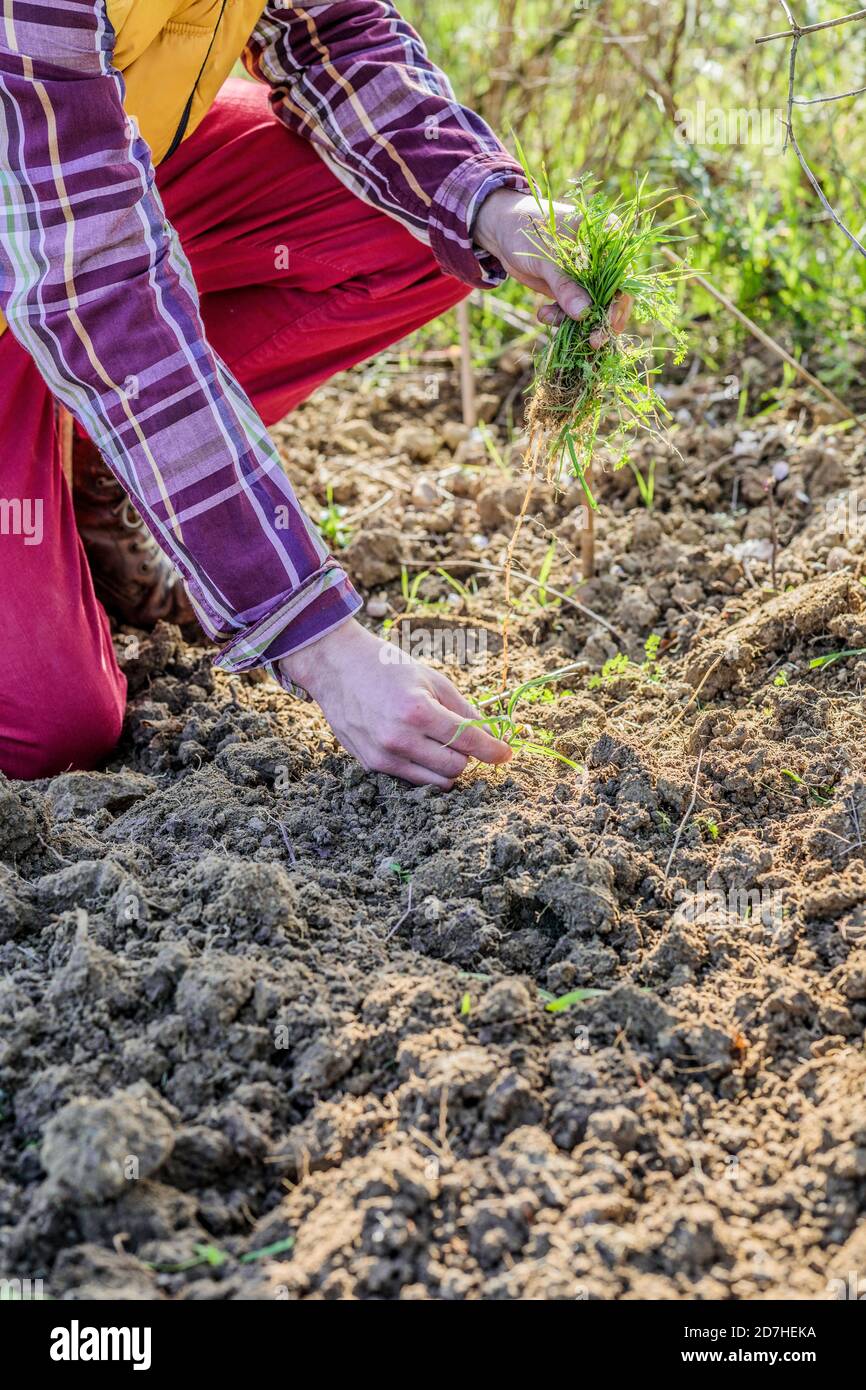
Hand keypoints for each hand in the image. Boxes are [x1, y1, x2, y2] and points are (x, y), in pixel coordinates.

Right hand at [279, 619, 512, 788]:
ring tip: (439, 744)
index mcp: (418, 711)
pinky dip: (423, 769)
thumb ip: (463, 709)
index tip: (505, 754)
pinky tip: (416, 746)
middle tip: (461, 738)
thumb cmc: (388, 667)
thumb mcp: (433, 680)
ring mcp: (383, 756)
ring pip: (436, 782)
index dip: (493, 750)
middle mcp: (399, 738)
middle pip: (456, 767)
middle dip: (466, 756)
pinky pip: (412, 779)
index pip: (468, 741)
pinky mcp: (371, 765)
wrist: (336, 667)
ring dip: (446, 767)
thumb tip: (491, 735)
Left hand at [474, 188, 632, 346]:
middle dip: (601, 320)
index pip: (624, 275)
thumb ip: (565, 286)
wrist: (503, 232)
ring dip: (575, 321)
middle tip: (593, 342)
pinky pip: (574, 311)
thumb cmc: (528, 231)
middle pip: (614, 296)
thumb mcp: (547, 258)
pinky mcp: (572, 289)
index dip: (621, 302)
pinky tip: (543, 313)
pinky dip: (560, 318)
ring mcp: (588, 276)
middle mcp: (604, 258)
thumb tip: (584, 314)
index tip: (610, 325)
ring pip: (593, 307)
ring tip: (547, 317)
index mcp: (608, 238)